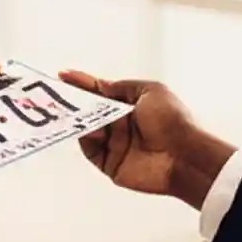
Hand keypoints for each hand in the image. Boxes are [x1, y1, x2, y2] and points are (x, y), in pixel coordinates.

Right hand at [58, 71, 235, 208]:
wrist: (184, 156)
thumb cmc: (174, 121)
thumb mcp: (150, 91)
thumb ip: (122, 87)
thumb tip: (101, 85)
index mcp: (131, 106)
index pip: (101, 92)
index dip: (83, 84)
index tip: (64, 76)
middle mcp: (121, 125)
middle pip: (90, 112)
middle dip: (74, 103)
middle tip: (56, 95)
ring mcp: (116, 145)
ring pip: (87, 131)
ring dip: (79, 121)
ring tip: (71, 112)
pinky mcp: (111, 164)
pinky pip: (90, 151)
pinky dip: (85, 140)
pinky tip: (86, 131)